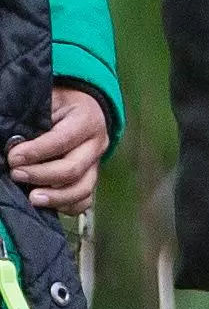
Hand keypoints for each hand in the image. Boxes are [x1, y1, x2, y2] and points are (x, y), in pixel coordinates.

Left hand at [9, 87, 108, 212]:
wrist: (81, 107)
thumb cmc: (59, 104)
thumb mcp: (49, 102)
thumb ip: (33, 120)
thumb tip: (12, 143)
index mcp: (86, 120)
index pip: (62, 140)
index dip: (36, 151)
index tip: (13, 157)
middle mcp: (96, 144)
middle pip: (73, 169)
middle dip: (40, 175)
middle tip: (16, 174)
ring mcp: (95, 164)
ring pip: (82, 189)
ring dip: (55, 197)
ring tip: (32, 198)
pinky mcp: (90, 178)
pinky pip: (84, 201)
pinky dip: (66, 206)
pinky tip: (46, 204)